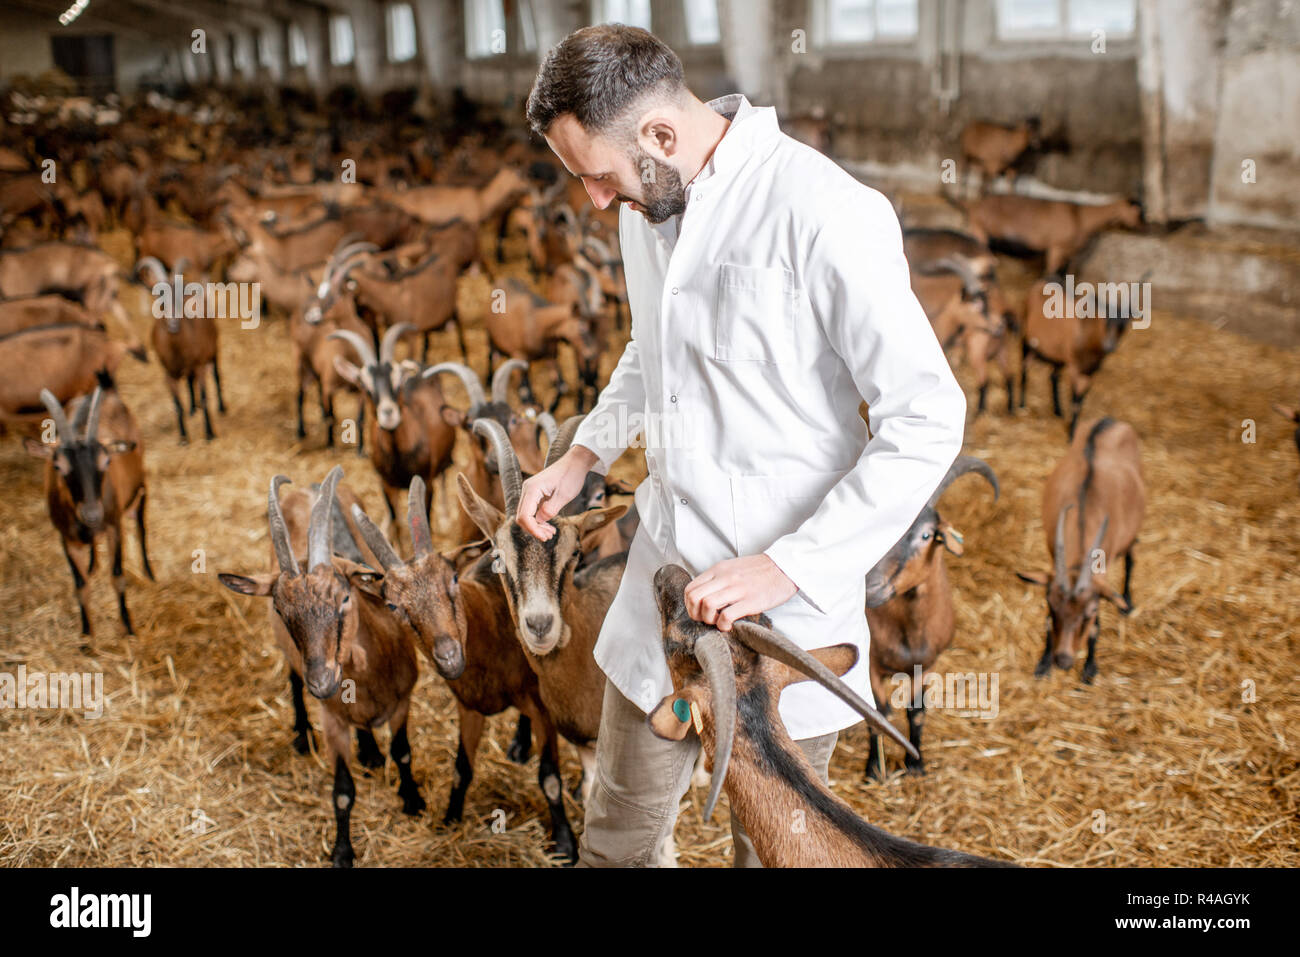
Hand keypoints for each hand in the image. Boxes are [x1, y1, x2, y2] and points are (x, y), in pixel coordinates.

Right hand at [516, 445, 598, 540]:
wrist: (575, 463)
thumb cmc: (571, 476)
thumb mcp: (564, 495)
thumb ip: (550, 509)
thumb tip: (540, 521)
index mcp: (532, 489)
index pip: (524, 515)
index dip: (533, 529)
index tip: (544, 537)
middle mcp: (527, 489)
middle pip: (522, 516)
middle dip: (534, 529)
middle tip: (549, 536)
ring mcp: (530, 491)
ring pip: (526, 515)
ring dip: (536, 526)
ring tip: (551, 533)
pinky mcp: (535, 494)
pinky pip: (531, 510)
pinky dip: (538, 520)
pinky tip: (548, 526)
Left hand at [684, 554, 798, 631]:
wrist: (785, 567)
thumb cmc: (760, 571)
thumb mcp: (733, 567)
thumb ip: (718, 579)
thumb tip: (705, 596)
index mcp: (719, 569)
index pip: (690, 589)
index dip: (689, 605)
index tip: (698, 613)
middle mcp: (725, 578)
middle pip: (695, 598)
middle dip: (695, 614)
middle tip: (706, 620)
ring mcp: (737, 589)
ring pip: (707, 605)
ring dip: (708, 620)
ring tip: (718, 622)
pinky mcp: (750, 601)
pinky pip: (726, 616)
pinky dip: (722, 625)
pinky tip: (729, 626)